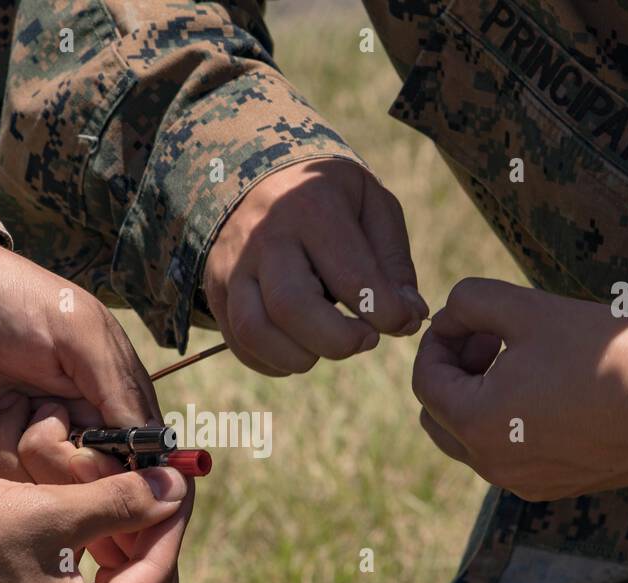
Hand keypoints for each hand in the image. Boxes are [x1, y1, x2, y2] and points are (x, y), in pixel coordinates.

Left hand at [0, 233, 158, 477]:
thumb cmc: (14, 299)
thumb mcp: (78, 332)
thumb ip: (119, 390)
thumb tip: (157, 446)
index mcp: (115, 401)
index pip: (142, 464)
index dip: (126, 478)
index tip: (93, 458)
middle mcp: (81, 432)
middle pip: (89, 490)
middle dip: (60, 457)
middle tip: (41, 407)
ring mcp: (35, 448)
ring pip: (42, 493)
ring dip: (16, 446)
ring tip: (6, 401)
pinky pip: (0, 485)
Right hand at [0, 466, 190, 582]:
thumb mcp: (50, 510)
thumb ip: (120, 502)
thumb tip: (178, 486)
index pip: (156, 582)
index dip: (169, 528)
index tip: (175, 486)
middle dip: (158, 560)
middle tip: (152, 508)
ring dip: (129, 571)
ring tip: (120, 516)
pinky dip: (96, 581)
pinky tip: (86, 537)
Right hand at [202, 158, 427, 374]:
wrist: (258, 176)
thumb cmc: (329, 198)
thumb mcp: (372, 206)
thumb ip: (393, 262)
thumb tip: (410, 317)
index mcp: (311, 206)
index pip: (351, 276)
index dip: (386, 313)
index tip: (402, 320)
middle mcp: (264, 236)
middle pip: (292, 307)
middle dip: (338, 341)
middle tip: (365, 340)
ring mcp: (232, 266)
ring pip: (255, 331)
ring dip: (301, 356)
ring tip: (329, 344)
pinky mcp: (217, 292)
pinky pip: (240, 343)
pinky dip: (275, 361)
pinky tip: (301, 347)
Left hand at [411, 278, 627, 500]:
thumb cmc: (605, 353)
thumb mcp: (528, 308)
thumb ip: (472, 302)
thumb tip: (449, 315)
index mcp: (476, 424)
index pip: (425, 382)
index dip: (438, 342)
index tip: (467, 319)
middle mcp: (491, 465)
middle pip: (440, 416)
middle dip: (454, 372)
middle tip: (491, 339)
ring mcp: (521, 482)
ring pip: (471, 438)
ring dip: (479, 397)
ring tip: (522, 359)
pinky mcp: (552, 487)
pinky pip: (508, 455)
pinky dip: (508, 423)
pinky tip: (547, 390)